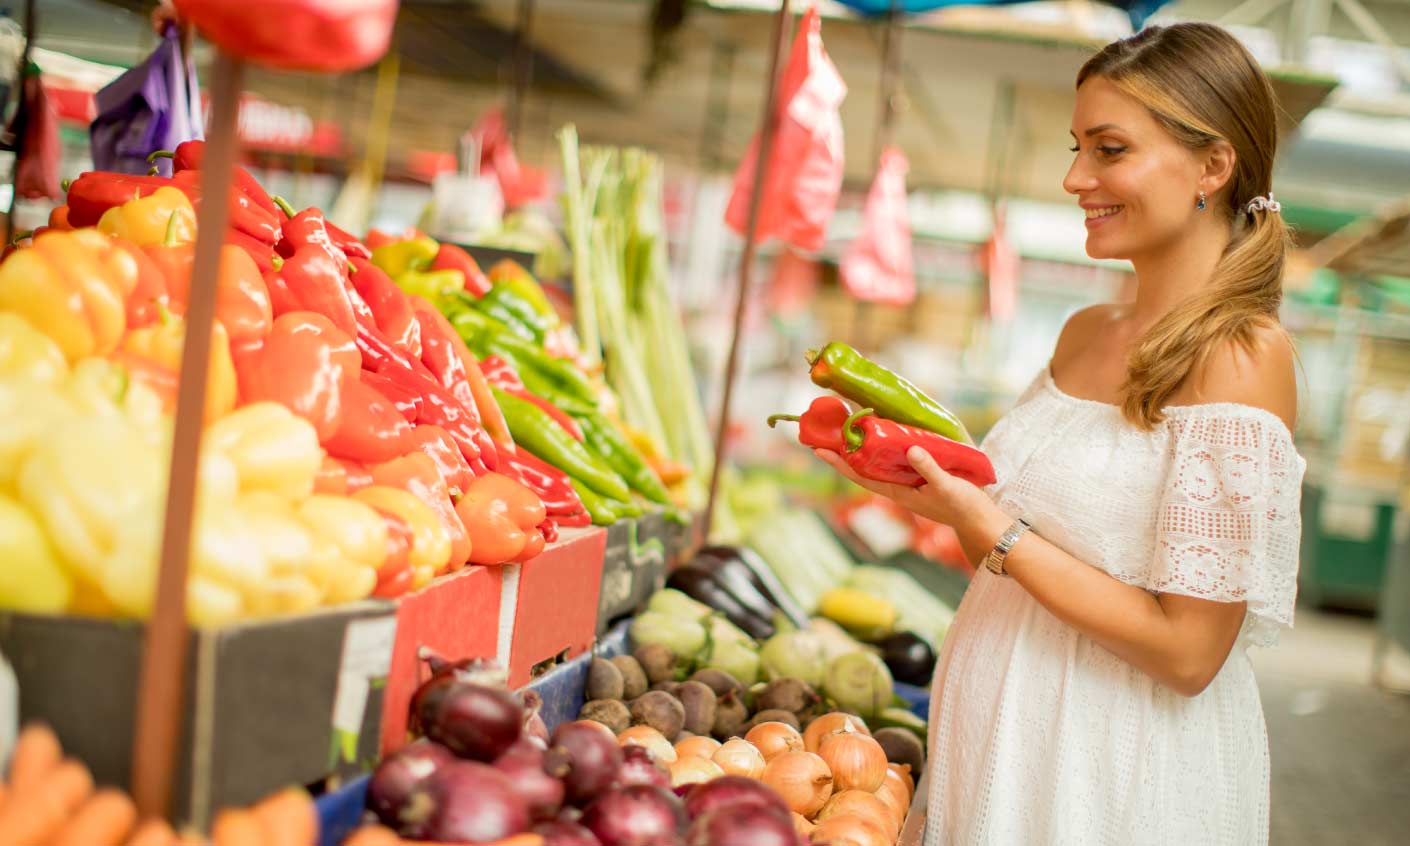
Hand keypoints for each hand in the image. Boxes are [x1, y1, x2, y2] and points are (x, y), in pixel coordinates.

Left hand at [815, 445, 1007, 538]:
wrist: (979, 520)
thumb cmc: (962, 505)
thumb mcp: (946, 486)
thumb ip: (929, 469)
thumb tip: (911, 450)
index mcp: (897, 492)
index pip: (860, 477)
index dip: (839, 463)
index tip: (819, 450)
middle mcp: (897, 487)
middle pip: (863, 468)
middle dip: (844, 453)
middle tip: (826, 433)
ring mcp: (907, 482)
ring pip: (877, 463)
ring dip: (861, 448)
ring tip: (848, 429)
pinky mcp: (918, 477)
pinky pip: (894, 461)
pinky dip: (884, 448)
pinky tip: (883, 435)